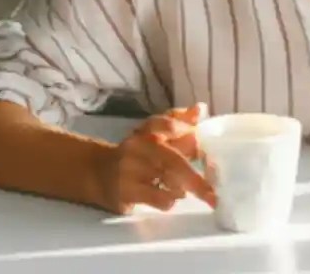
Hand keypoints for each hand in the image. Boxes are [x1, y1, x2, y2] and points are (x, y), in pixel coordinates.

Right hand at [90, 104, 215, 214]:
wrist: (96, 171)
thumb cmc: (136, 153)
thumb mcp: (154, 134)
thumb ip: (179, 122)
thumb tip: (200, 108)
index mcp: (147, 130)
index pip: (168, 124)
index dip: (187, 132)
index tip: (201, 145)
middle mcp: (138, 146)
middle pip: (173, 160)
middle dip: (197, 180)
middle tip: (214, 195)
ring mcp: (130, 169)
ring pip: (168, 181)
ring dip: (183, 189)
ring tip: (183, 191)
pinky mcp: (125, 191)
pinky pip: (158, 198)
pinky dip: (169, 200)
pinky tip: (168, 198)